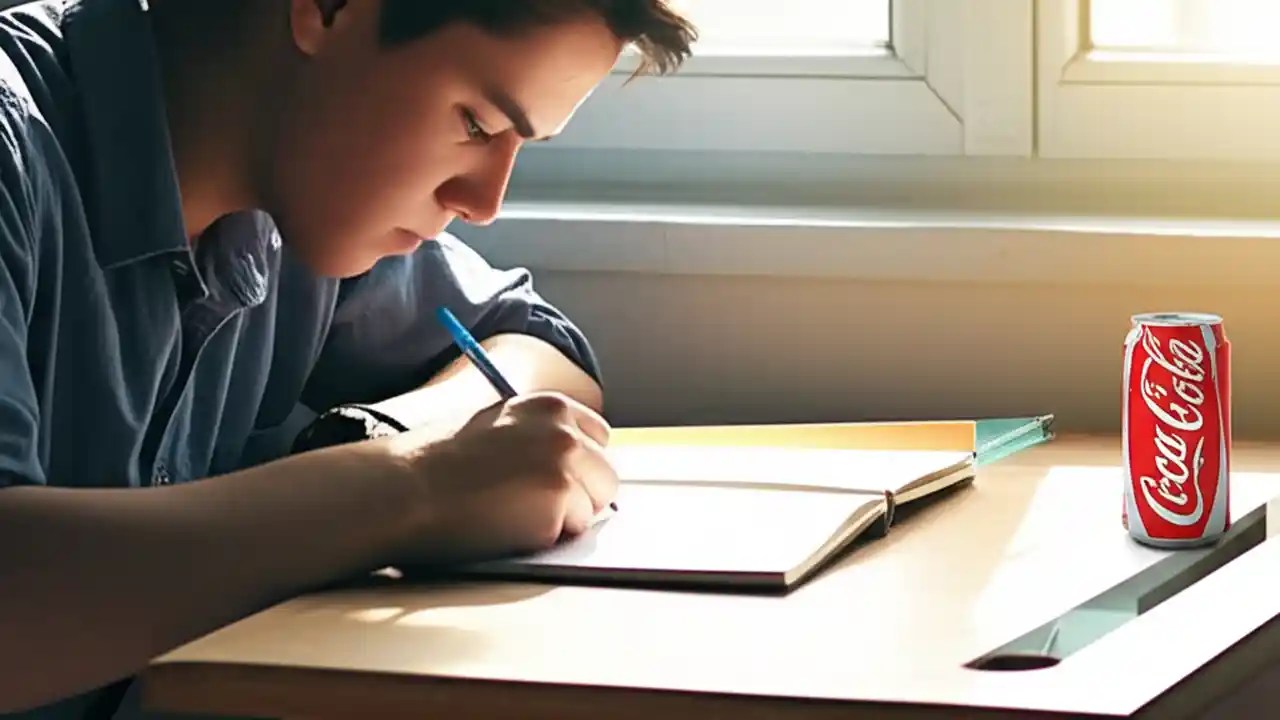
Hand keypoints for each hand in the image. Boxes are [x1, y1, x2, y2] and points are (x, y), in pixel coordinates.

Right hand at [386, 392, 618, 564]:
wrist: (405, 487)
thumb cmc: (435, 462)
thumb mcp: (496, 426)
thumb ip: (536, 437)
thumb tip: (568, 463)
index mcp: (550, 406)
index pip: (598, 436)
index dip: (580, 464)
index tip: (558, 479)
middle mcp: (565, 431)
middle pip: (606, 474)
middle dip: (581, 494)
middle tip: (536, 506)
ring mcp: (565, 468)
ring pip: (593, 506)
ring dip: (564, 518)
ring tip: (513, 514)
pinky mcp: (557, 506)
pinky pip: (569, 533)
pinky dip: (544, 538)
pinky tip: (507, 527)